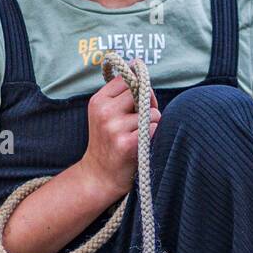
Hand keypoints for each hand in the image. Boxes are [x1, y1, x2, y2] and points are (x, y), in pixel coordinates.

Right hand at [78, 73, 160, 200]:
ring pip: (152, 112)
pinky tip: (141, 144)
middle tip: (141, 120)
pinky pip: (154, 128)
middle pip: (142, 92)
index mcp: (98, 101)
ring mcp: (114, 128)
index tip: (137, 100)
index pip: (126, 79)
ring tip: (138, 135)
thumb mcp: (106, 115)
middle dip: (148, 103)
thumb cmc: (109, 142)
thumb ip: (122, 97)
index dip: (139, 87)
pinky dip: (153, 135)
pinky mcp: (127, 143)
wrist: (98, 176)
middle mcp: (104, 112)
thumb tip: (143, 76)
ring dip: (152, 123)